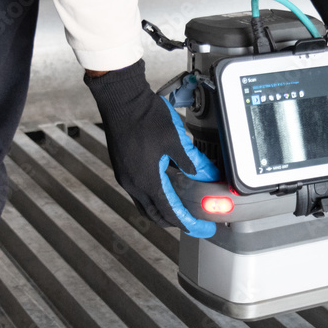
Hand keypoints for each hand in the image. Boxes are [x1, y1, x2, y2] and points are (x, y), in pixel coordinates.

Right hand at [85, 60, 218, 236]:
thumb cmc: (146, 117)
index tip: (202, 229)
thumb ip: (191, 161)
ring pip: (144, 204)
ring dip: (161, 210)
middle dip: (174, 222)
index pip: (170, 212)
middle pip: (154, 214)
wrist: (121, 98)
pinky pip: (137, 191)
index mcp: (147, 180)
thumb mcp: (176, 140)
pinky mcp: (122, 167)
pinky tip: (162, 188)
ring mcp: (124, 176)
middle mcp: (133, 183)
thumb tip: (206, 174)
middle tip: (193, 222)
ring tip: (178, 209)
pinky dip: (151, 197)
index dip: (188, 223)